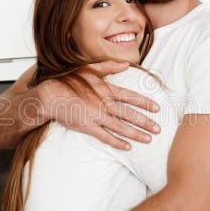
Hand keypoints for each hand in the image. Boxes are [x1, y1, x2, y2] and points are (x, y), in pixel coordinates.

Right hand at [36, 59, 160, 150]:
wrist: (50, 95)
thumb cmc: (68, 80)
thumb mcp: (89, 69)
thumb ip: (109, 66)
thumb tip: (126, 64)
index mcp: (105, 89)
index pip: (130, 97)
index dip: (145, 103)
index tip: (157, 108)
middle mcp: (104, 104)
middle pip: (129, 114)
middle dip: (146, 122)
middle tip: (159, 129)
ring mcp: (96, 116)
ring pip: (121, 127)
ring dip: (136, 134)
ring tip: (149, 139)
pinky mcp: (87, 127)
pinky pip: (105, 137)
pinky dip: (117, 142)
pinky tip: (128, 147)